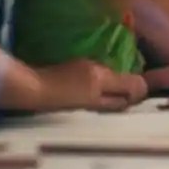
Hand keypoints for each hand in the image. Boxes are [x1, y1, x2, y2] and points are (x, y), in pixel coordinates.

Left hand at [31, 60, 147, 112]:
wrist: (31, 87)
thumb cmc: (58, 100)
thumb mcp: (88, 104)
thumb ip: (112, 102)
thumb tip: (130, 100)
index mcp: (104, 77)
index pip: (134, 81)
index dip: (138, 93)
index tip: (132, 104)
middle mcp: (100, 66)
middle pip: (123, 77)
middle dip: (124, 89)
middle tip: (118, 105)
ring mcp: (87, 63)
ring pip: (109, 76)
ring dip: (110, 87)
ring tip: (100, 100)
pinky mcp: (77, 64)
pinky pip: (97, 74)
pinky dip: (98, 83)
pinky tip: (85, 92)